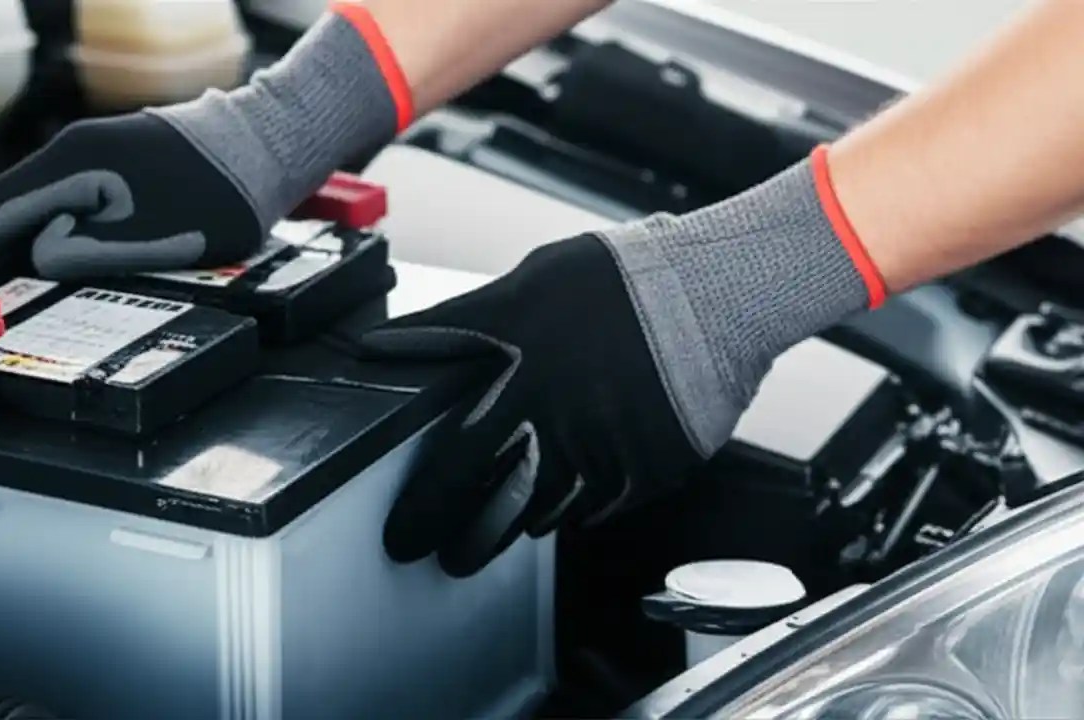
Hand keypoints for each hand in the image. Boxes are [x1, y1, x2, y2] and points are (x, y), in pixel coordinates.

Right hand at [0, 9, 403, 288]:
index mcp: (78, 165)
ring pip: (31, 208)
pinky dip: (35, 235)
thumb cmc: (225, 195)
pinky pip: (59, 206)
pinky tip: (26, 263)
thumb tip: (42, 254)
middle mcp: (76, 154)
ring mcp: (95, 159)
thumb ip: (96, 250)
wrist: (270, 147)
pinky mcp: (115, 171)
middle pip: (3, 207)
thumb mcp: (163, 236)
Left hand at [360, 152, 881, 576]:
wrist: (718, 293)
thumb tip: (413, 337)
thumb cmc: (623, 279)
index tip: (388, 501)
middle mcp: (548, 407)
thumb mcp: (534, 280)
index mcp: (517, 358)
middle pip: (471, 483)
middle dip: (431, 521)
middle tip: (411, 544)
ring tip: (466, 549)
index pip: (441, 415)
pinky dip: (561, 515)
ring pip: (529, 512)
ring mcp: (597, 445)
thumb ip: (476, 318)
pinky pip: (589, 511)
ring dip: (492, 533)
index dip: (410, 466)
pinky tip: (545, 514)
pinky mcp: (641, 471)